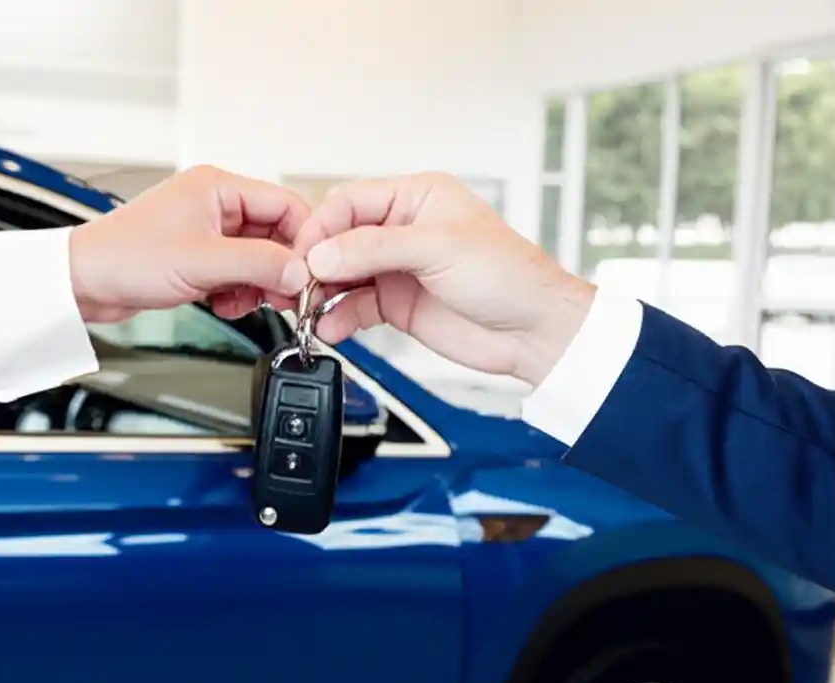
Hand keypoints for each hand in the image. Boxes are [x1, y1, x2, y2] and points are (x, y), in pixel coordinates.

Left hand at [69, 165, 310, 322]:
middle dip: (279, 268)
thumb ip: (259, 264)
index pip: (284, 205)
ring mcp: (206, 233)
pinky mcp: (197, 258)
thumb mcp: (204, 261)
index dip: (303, 239)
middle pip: (274, 235)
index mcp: (218, 187)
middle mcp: (214, 204)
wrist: (84, 282)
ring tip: (243, 300)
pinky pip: (236, 274)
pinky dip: (237, 292)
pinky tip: (223, 303)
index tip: (309, 271)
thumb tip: (300, 270)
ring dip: (256, 285)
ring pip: (256, 258)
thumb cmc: (124, 256)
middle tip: (285, 296)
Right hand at [295, 173, 594, 385]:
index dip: (322, 227)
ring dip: (323, 293)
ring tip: (310, 311)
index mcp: (417, 198)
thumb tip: (323, 253)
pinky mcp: (396, 303)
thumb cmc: (508, 277)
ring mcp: (398, 268)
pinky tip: (331, 327)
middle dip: (317, 263)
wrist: (534, 332)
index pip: (351, 202)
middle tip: (300, 286)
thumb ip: (375, 248)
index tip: (305, 255)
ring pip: (342, 274)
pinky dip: (338, 317)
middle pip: (339, 239)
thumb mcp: (438, 249)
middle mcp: (403, 230)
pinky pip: (354, 306)